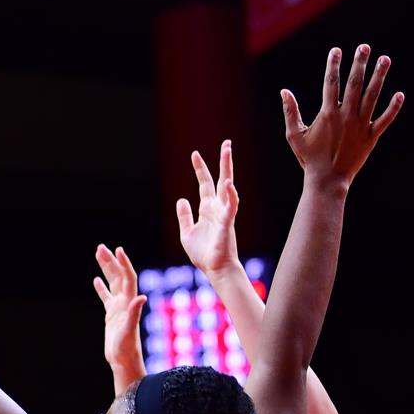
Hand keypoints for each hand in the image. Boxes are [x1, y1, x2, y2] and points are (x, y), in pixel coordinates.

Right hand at [93, 243, 146, 393]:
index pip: (127, 278)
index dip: (123, 263)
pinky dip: (101, 288)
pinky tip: (96, 280)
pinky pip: (106, 297)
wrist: (124, 361)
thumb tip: (141, 297)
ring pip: (111, 283)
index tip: (118, 249)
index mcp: (129, 303)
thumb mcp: (129, 330)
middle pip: (118, 276)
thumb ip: (135, 313)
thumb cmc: (126, 349)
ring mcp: (118, 308)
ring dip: (106, 269)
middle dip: (111, 261)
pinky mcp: (112, 315)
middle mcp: (125, 302)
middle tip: (101, 247)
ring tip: (98, 255)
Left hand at [176, 141, 240, 278]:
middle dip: (223, 161)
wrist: (214, 269)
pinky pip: (231, 207)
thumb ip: (184, 216)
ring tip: (227, 152)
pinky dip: (230, 195)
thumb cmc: (203, 253)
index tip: (195, 153)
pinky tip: (228, 184)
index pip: (204, 184)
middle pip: (220, 179)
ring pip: (228, 187)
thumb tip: (181, 199)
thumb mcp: (186, 233)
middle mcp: (217, 208)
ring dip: (227, 169)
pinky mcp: (227, 223)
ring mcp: (224, 214)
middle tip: (226, 144)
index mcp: (207, 209)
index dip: (200, 169)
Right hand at [282, 45, 402, 189]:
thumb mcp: (294, 135)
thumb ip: (290, 111)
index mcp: (328, 114)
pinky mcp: (371, 137)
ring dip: (379, 76)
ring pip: (372, 96)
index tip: (336, 50)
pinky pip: (385, 119)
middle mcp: (346, 116)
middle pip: (354, 84)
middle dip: (359, 63)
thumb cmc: (309, 158)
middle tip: (364, 47)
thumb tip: (284, 91)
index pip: (330, 83)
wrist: (327, 180)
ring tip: (385, 59)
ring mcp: (361, 126)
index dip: (333, 65)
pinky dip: (393, 108)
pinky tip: (400, 94)